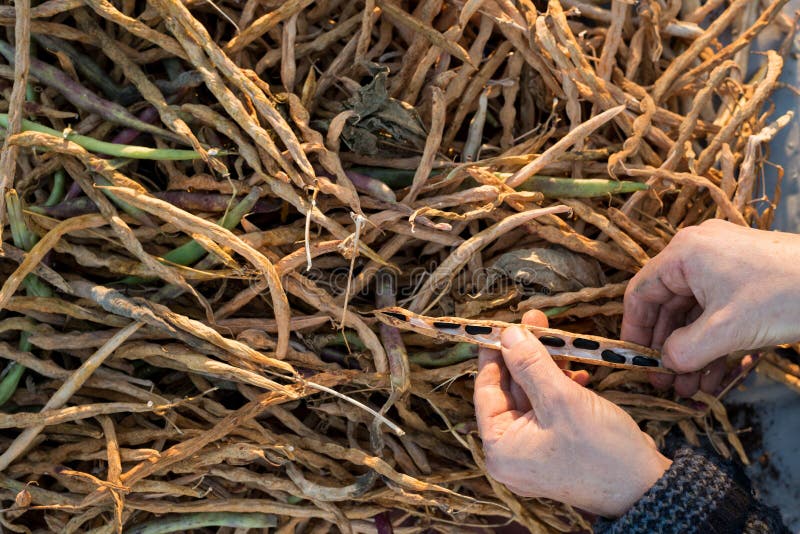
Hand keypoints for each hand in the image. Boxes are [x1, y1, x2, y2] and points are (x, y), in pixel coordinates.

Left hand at [474, 310, 671, 516]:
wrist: (647, 488)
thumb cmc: (601, 452)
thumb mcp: (562, 400)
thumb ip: (531, 365)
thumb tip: (507, 335)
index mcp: (501, 448)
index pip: (486, 391)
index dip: (494, 355)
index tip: (501, 326)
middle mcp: (513, 452)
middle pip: (511, 391)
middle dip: (525, 355)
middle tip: (535, 321)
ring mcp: (536, 450)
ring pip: (533, 396)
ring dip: (546, 367)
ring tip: (560, 339)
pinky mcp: (558, 445)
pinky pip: (550, 408)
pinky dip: (561, 388)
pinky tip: (579, 373)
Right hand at [622, 219, 799, 394]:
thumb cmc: (784, 296)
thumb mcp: (726, 330)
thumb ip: (684, 351)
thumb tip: (664, 365)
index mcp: (684, 254)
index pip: (641, 293)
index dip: (634, 330)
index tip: (635, 362)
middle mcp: (698, 252)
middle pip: (668, 305)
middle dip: (668, 348)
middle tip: (666, 382)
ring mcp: (723, 263)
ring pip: (694, 312)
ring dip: (691, 351)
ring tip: (691, 388)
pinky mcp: (745, 276)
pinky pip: (717, 311)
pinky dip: (713, 341)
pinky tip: (715, 374)